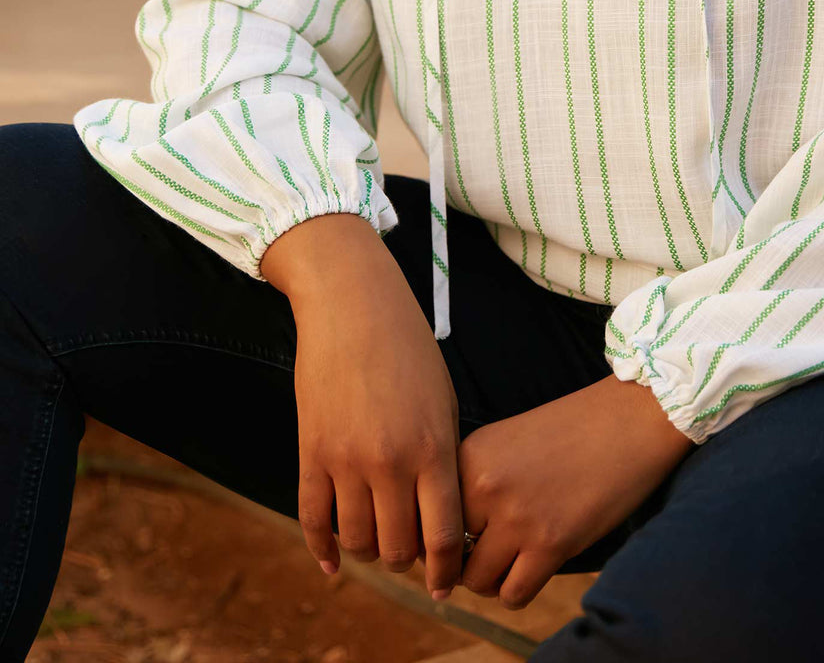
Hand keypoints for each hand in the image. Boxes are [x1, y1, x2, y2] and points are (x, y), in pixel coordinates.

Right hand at [267, 219, 467, 600]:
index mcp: (433, 448)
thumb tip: (441, 519)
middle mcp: (390, 462)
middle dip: (408, 560)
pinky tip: (333, 561)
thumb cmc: (408, 348)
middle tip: (411, 553)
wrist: (352, 304)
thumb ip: (444, 460)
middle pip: (399, 550)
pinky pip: (313, 520)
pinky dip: (323, 549)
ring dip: (369, 551)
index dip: (448, 570)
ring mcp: (346, 459)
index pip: (444, 536)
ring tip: (378, 541)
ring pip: (358, 541)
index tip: (447, 584)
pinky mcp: (310, 451)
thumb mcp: (443, 400)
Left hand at [453, 373, 695, 609]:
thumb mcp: (508, 441)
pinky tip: (534, 569)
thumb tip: (452, 539)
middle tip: (490, 554)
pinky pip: (513, 594)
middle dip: (467, 560)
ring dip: (492, 579)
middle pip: (450, 554)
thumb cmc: (575, 428)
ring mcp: (517, 517)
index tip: (460, 541)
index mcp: (470, 455)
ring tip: (513, 562)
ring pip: (478, 581)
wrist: (631, 418)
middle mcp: (485, 486)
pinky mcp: (551, 543)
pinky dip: (518, 590)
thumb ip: (477, 481)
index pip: (431, 518)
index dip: (444, 535)